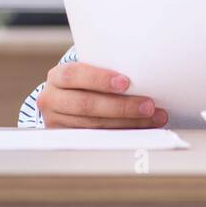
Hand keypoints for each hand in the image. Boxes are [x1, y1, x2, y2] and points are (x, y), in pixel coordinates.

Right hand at [36, 61, 168, 128]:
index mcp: (57, 76)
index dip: (99, 79)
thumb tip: (141, 68)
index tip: (125, 82)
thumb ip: (105, 68)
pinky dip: (123, 132)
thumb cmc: (84, 79)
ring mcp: (57, 122)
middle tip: (148, 105)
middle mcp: (52, 99)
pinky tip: (141, 128)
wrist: (64, 97)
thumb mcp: (87, 68)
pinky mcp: (69, 138)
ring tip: (153, 117)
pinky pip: (98, 138)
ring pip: (94, 125)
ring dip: (128, 122)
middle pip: (87, 105)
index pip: (75, 75)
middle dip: (121, 107)